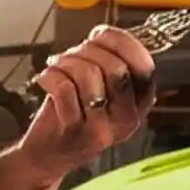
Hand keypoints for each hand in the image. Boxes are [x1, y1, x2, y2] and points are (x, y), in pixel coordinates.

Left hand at [19, 25, 156, 181]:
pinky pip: (65, 89)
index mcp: (139, 104)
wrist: (48, 156)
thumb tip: (107, 34)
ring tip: (57, 67)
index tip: (99, 34)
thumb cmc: (73, 114)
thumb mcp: (101, 90)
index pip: (144, 65)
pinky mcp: (76, 132)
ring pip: (89, 74)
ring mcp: (103, 128)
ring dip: (67, 62)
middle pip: (115, 67)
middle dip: (88, 51)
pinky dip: (51, 77)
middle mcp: (128, 119)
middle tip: (71, 55)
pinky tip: (45, 79)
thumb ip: (110, 63)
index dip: (122, 42)